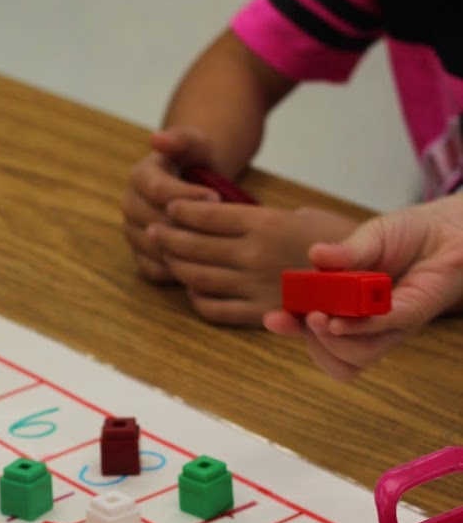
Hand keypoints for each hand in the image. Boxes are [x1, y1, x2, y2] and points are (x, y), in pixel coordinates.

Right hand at [122, 128, 221, 284]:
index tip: (216, 197)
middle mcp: (130, 205)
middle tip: (220, 228)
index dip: (187, 196)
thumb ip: (180, 138)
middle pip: (154, 221)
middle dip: (188, 225)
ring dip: (184, 249)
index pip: (158, 190)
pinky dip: (177, 270)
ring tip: (213, 245)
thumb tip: (155, 138)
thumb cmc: (199, 160)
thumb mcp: (196, 143)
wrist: (197, 182)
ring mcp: (133, 231)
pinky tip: (202, 262)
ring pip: (153, 247)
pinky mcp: (140, 254)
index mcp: (139, 177)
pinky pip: (155, 269)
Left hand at [150, 201, 355, 326]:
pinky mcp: (258, 314)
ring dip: (175, 266)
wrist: (368, 279)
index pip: (204, 215)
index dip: (180, 211)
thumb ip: (261, 218)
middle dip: (167, 237)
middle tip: (154, 232)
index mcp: (264, 223)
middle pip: (192, 245)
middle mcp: (253, 255)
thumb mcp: (299, 214)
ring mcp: (253, 286)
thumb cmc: (335, 241)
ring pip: (195, 276)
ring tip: (167, 258)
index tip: (169, 208)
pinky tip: (194, 289)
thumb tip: (228, 218)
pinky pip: (213, 309)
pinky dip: (197, 298)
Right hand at [263, 196, 462, 379]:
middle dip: (313, 342)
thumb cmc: (408, 235)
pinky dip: (359, 329)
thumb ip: (343, 253)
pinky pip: (382, 333)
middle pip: (333, 357)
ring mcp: (389, 326)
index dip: (290, 329)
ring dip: (334, 341)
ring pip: (356, 357)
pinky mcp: (411, 318)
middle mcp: (366, 323)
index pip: (311, 330)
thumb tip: (315, 255)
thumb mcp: (369, 238)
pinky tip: (343, 320)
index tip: (273, 319)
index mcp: (345, 306)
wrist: (448, 230)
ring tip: (324, 317)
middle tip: (308, 317)